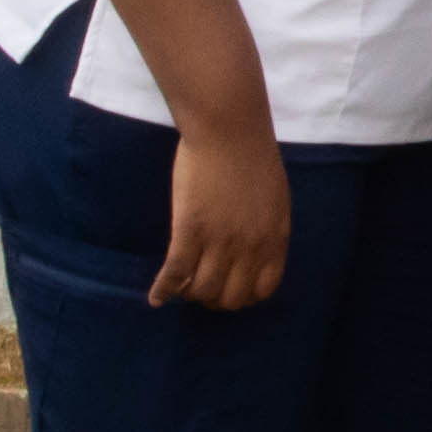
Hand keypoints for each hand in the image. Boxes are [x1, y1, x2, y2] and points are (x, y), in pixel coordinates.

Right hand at [149, 125, 288, 311]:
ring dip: (190, 295)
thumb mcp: (276, 199)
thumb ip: (268, 229)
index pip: (264, 289)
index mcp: (275, 237)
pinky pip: (175, 274)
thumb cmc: (253, 156)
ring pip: (202, 291)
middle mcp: (250, 245)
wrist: (229, 130)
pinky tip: (156, 297)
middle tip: (202, 291)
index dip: (244, 297)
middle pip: (232, 297)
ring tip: (181, 288)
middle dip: (216, 300)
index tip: (230, 291)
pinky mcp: (190, 230)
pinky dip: (163, 290)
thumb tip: (256, 253)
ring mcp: (220, 240)